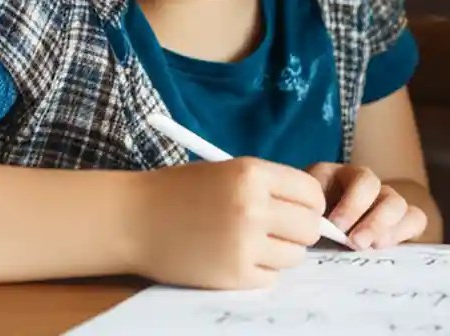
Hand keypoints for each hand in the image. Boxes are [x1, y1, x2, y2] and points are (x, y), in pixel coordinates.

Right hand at [132, 158, 325, 289]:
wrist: (133, 219)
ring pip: (294, 256)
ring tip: (251, 243)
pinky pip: (271, 277)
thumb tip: (316, 212)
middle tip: (279, 231)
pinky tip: (235, 257)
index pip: (311, 193)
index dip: (309, 204)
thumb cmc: (179, 192)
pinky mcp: (233, 274)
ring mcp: (244, 243)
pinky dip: (259, 271)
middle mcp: (252, 207)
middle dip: (299, 231)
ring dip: (279, 253)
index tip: (299, 210)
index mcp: (252, 174)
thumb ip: (270, 188)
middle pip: (310, 227)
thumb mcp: (227, 172)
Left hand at [306, 162, 426, 249]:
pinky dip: (403, 231)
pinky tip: (384, 247)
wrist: (319, 235)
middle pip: (374, 186)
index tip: (335, 227)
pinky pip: (416, 218)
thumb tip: (315, 228)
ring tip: (371, 247)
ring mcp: (383, 198)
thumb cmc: (305, 225)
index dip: (349, 202)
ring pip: (397, 202)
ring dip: (383, 226)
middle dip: (366, 215)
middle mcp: (361, 182)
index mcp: (332, 175)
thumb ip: (307, 218)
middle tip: (354, 242)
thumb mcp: (300, 216)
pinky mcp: (402, 219)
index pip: (351, 177)